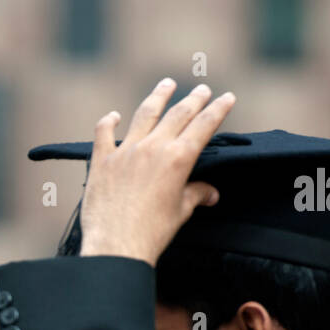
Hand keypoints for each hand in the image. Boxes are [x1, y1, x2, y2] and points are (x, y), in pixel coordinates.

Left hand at [79, 79, 235, 264]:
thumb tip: (210, 193)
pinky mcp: (102, 161)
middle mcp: (153, 148)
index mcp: (178, 159)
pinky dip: (108, 122)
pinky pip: (103, 133)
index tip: (227, 97)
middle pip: (178, 114)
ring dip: (158, 96)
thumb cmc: (152, 232)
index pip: (204, 126)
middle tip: (202, 89)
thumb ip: (195, 195)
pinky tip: (113, 116)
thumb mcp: (180, 211)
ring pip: (144, 114)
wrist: (116, 245)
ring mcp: (125, 151)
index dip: (218, 110)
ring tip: (166, 84)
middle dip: (193, 99)